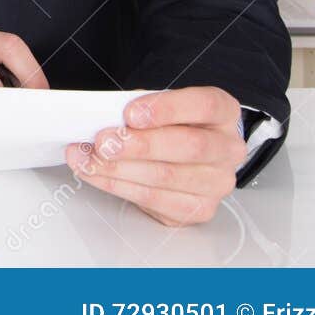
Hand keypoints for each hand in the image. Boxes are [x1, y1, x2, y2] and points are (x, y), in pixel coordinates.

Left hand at [66, 86, 246, 226]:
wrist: (187, 153)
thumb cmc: (171, 124)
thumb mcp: (158, 105)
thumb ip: (139, 107)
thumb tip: (104, 116)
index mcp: (222, 112)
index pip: (204, 105)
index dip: (166, 108)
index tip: (130, 113)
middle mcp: (227, 148)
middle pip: (189, 146)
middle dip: (139, 145)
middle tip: (104, 142)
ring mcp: (216, 182)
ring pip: (168, 177)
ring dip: (119, 168)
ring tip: (88, 159)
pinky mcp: (198, 209)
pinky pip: (155, 199)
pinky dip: (118, 186)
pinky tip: (96, 175)